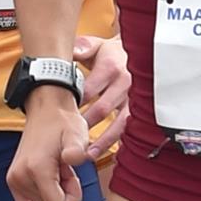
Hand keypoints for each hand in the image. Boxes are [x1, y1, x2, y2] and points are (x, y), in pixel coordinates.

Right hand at [6, 91, 89, 200]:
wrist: (45, 110)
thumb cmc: (64, 123)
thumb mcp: (77, 134)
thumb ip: (78, 150)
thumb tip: (72, 158)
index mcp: (36, 169)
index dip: (73, 198)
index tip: (73, 175)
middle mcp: (20, 178)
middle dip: (63, 195)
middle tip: (64, 170)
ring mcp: (13, 181)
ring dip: (53, 195)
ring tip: (57, 171)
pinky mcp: (12, 181)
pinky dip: (43, 198)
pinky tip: (50, 177)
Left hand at [74, 35, 129, 158]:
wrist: (137, 54)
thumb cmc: (112, 54)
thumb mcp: (97, 46)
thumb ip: (83, 48)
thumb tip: (72, 51)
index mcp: (111, 67)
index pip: (89, 89)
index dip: (75, 104)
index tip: (61, 117)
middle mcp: (125, 84)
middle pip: (103, 108)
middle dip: (86, 125)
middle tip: (69, 141)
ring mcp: (134, 99)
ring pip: (119, 123)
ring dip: (104, 140)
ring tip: (90, 154)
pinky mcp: (140, 110)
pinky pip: (130, 128)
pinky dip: (118, 141)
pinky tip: (108, 152)